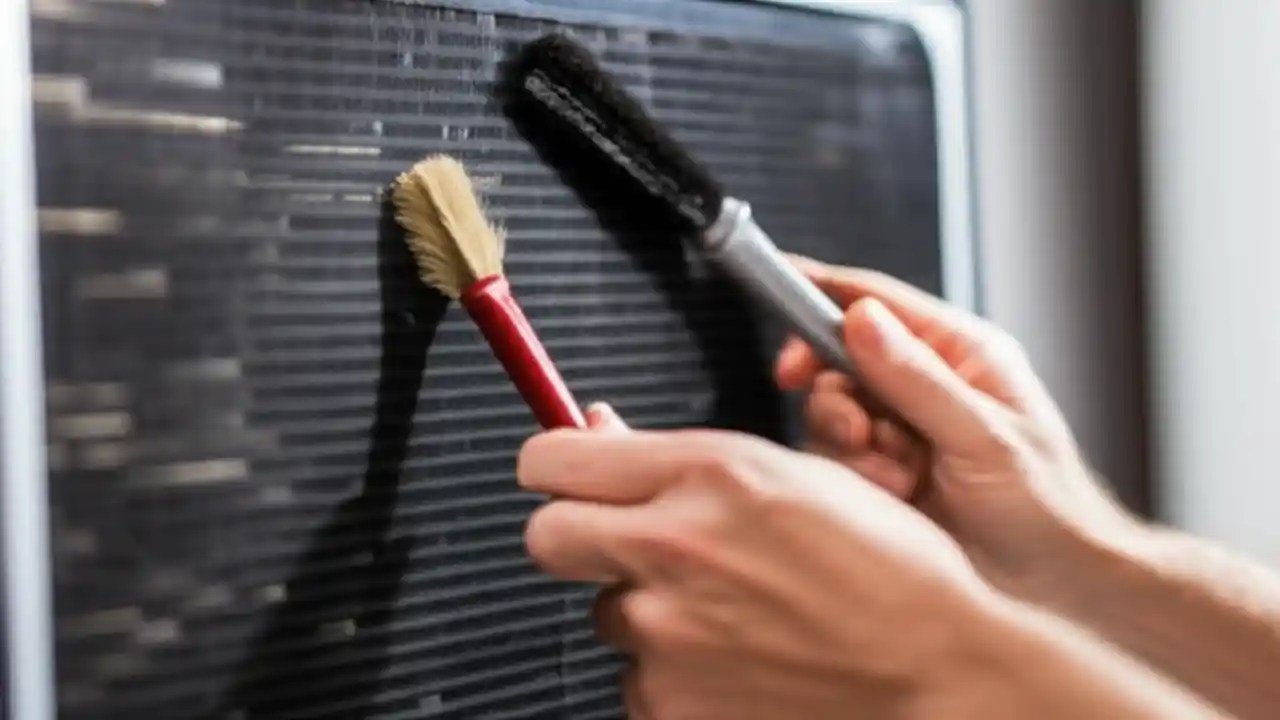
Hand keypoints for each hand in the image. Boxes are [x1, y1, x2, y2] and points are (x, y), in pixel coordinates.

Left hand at [518, 412, 996, 718]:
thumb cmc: (884, 563)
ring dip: (646, 608)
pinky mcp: (670, 707)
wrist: (940, 666)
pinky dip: (672, 672)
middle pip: (545, 535)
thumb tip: (591, 431)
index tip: (570, 474)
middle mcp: (672, 548)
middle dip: (577, 532)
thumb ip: (672, 455)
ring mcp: (666, 636)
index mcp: (705, 472)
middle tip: (634, 543)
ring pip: (604, 612)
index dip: (558, 464)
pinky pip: (636, 679)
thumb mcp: (787, 470)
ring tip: (730, 612)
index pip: (548, 460)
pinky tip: (737, 660)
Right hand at [775, 258, 1141, 602]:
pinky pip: (836, 458)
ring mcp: (901, 428)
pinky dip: (856, 478)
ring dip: (853, 448)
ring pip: (833, 412)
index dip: (823, 294)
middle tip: (855, 432)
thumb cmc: (1048, 510)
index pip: (878, 300)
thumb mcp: (985, 438)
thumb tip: (861, 318)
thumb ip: (917, 379)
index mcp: (962, 352)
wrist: (1055, 590)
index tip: (779, 290)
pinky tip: (897, 496)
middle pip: (840, 359)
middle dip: (837, 397)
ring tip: (897, 479)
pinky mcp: (882, 472)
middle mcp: (926, 383)